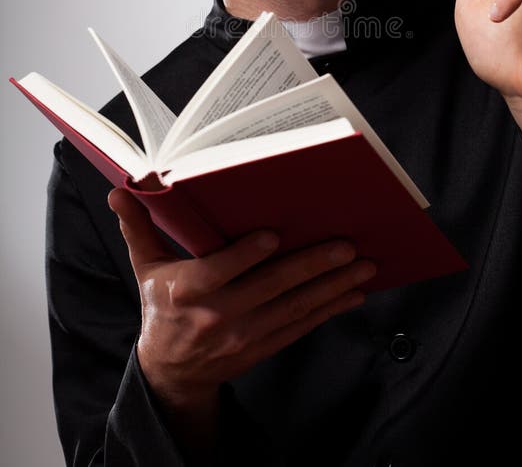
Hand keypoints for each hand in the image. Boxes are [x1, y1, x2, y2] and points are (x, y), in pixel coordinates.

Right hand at [108, 188, 374, 450]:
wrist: (172, 372)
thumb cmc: (162, 307)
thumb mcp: (147, 269)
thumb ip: (138, 228)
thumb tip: (119, 190)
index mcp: (189, 290)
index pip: (220, 271)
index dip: (246, 255)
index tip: (275, 236)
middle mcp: (219, 315)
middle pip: (270, 288)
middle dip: (312, 266)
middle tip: (347, 245)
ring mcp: (245, 334)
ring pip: (295, 307)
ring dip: (332, 287)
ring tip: (363, 266)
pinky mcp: (264, 346)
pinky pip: (301, 327)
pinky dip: (330, 310)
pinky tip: (354, 294)